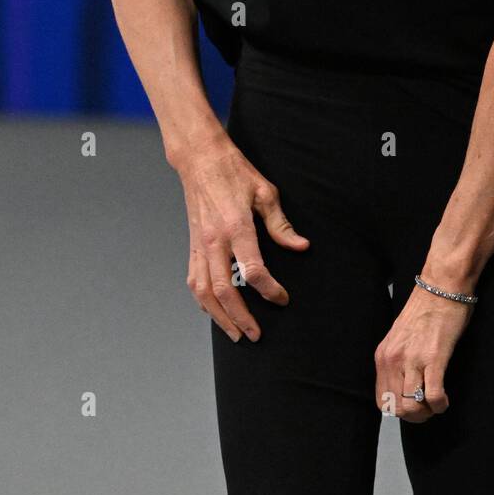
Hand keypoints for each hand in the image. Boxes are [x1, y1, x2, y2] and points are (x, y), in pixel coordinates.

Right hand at [170, 126, 309, 342]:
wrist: (200, 160)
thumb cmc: (234, 173)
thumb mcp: (265, 192)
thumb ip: (281, 224)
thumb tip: (301, 246)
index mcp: (236, 227)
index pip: (253, 270)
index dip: (270, 290)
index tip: (282, 298)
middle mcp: (215, 241)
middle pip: (224, 290)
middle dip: (241, 317)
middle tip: (256, 334)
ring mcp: (200, 245)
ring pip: (204, 292)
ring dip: (219, 317)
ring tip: (235, 333)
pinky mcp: (192, 246)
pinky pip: (194, 280)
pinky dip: (203, 301)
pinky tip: (214, 312)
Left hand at [374, 280, 475, 422]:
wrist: (442, 287)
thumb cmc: (426, 311)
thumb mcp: (400, 338)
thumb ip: (397, 361)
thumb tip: (403, 387)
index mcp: (383, 355)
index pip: (382, 400)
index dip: (399, 410)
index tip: (414, 405)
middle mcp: (393, 359)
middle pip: (396, 408)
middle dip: (415, 416)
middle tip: (428, 408)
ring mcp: (412, 359)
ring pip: (412, 406)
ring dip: (427, 412)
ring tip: (437, 403)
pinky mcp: (434, 357)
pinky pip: (432, 396)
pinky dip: (440, 405)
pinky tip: (445, 400)